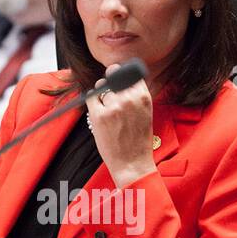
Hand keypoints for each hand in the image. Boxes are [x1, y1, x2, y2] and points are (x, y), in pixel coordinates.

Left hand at [87, 63, 155, 188]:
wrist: (132, 163)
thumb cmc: (138, 141)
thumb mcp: (145, 113)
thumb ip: (136, 96)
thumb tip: (121, 77)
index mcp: (143, 97)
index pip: (130, 74)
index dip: (122, 75)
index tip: (118, 80)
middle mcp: (129, 99)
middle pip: (114, 76)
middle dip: (110, 83)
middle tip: (110, 95)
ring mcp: (113, 107)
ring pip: (101, 87)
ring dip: (101, 93)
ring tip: (106, 108)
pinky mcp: (99, 116)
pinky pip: (91, 97)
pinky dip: (92, 101)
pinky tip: (98, 110)